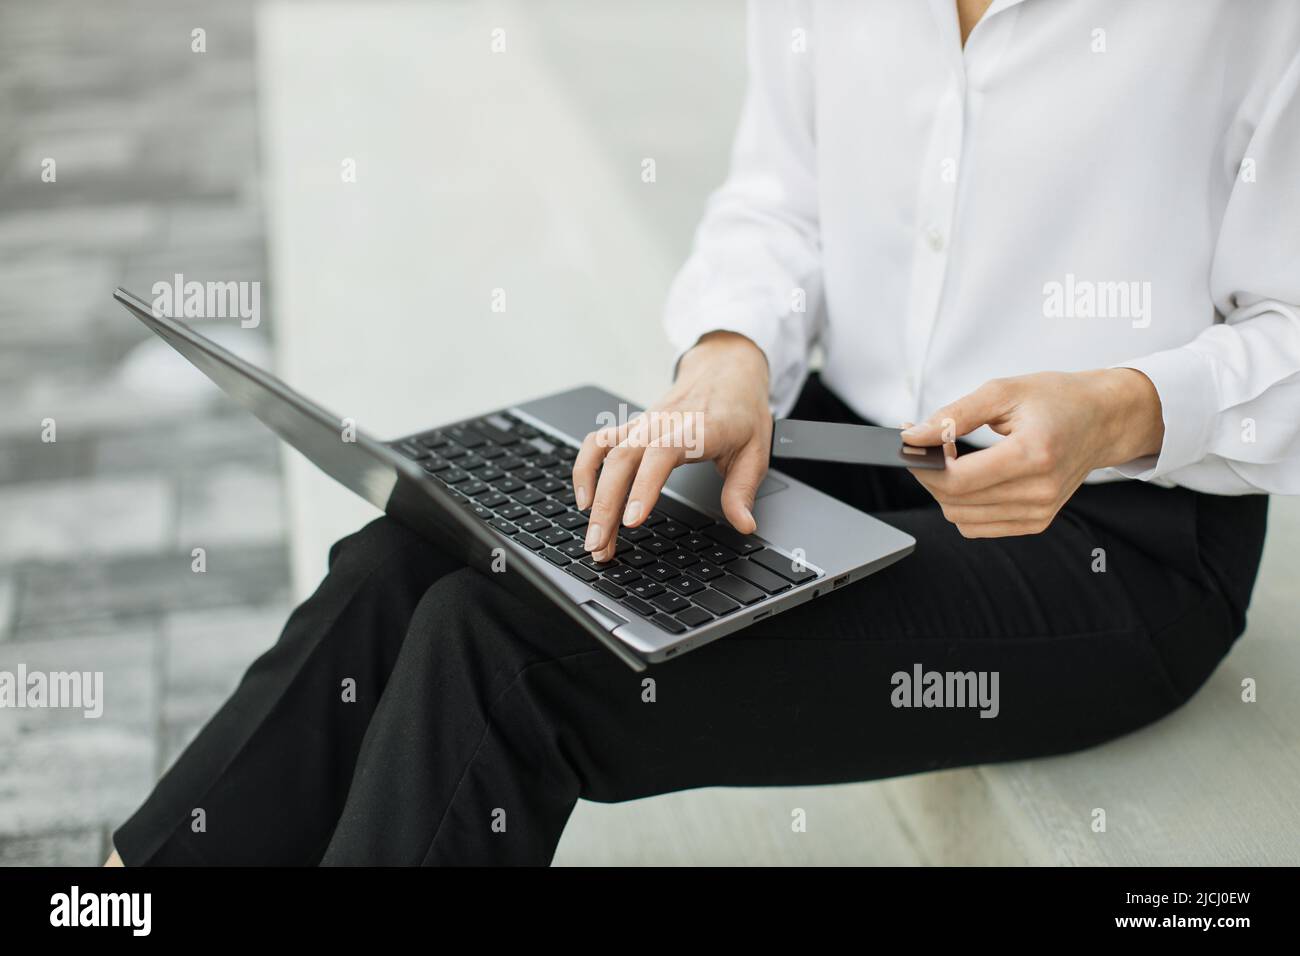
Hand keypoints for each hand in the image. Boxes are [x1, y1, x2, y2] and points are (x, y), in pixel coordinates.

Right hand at [572, 331, 772, 561]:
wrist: (726, 368)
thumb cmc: (740, 409)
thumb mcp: (756, 451)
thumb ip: (743, 491)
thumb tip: (744, 525)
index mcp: (696, 428)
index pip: (662, 454)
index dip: (644, 487)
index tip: (631, 521)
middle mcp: (662, 423)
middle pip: (623, 460)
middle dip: (606, 506)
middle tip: (599, 546)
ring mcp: (642, 423)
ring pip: (606, 455)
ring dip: (592, 494)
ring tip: (592, 533)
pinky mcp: (631, 426)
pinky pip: (597, 443)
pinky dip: (585, 469)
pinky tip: (586, 500)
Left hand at [901, 369, 1164, 537]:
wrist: (1102, 419)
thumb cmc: (1057, 400)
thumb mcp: (1003, 392)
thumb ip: (954, 416)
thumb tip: (914, 437)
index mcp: (1034, 455)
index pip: (958, 480)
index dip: (925, 465)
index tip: (915, 444)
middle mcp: (1039, 491)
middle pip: (955, 502)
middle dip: (929, 476)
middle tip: (928, 447)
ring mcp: (1040, 512)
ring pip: (962, 518)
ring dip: (944, 491)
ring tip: (951, 460)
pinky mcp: (1037, 522)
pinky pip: (978, 527)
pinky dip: (964, 505)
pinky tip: (971, 478)